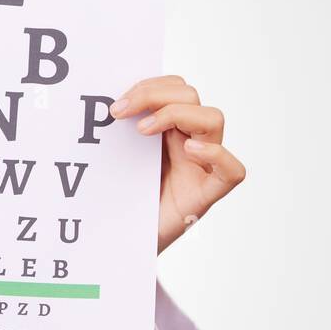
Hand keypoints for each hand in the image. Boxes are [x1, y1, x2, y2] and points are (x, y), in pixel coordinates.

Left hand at [109, 75, 246, 253]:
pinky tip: (189, 151)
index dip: (148, 85)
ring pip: (214, 120)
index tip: (115, 102)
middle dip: (153, 95)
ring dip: (177, 115)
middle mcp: (188, 143)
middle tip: (117, 112)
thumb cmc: (120, 200)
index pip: (174, 88)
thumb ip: (116, 133)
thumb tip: (98, 104)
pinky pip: (232, 171)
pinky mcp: (205, 195)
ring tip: (142, 131)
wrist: (122, 243)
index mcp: (168, 130)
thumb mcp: (115, 159)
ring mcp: (200, 168)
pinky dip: (216, 156)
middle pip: (191, 97)